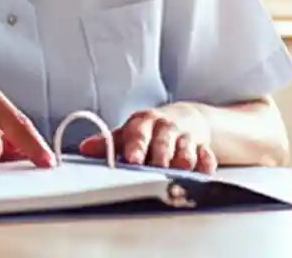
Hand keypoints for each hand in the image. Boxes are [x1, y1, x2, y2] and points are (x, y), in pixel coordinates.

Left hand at [77, 106, 216, 173]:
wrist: (185, 118)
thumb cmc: (151, 129)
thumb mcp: (129, 131)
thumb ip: (108, 142)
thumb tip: (85, 149)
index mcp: (144, 123)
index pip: (138, 133)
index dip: (135, 146)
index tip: (132, 159)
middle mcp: (166, 128)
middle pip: (165, 143)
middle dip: (161, 156)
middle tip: (157, 168)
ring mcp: (186, 138)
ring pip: (187, 151)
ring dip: (184, 162)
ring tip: (180, 172)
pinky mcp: (204, 148)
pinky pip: (207, 157)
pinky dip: (206, 166)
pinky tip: (203, 173)